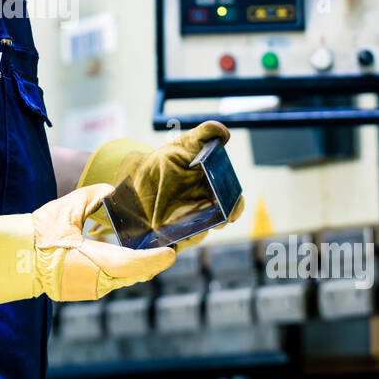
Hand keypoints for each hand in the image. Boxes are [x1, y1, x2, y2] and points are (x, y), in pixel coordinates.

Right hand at [0, 184, 177, 309]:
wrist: (14, 259)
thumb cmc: (39, 233)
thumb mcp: (68, 209)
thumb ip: (94, 197)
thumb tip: (113, 190)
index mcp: (94, 262)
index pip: (135, 263)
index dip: (156, 259)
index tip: (172, 252)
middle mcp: (96, 281)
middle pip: (135, 274)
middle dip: (153, 262)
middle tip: (168, 247)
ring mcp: (90, 289)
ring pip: (125, 280)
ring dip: (139, 267)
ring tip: (153, 251)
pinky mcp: (84, 291)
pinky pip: (113, 281)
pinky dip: (124, 270)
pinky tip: (129, 258)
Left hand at [82, 121, 244, 250]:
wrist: (143, 170)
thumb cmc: (171, 157)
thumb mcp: (187, 142)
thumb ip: (206, 134)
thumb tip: (223, 132)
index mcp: (214, 192)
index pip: (232, 204)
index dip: (235, 208)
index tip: (233, 211)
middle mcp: (204, 211)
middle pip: (214, 223)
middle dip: (214, 225)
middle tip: (211, 223)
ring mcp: (186, 224)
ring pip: (194, 236)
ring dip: (192, 236)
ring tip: (184, 233)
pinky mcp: (167, 233)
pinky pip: (172, 244)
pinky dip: (171, 246)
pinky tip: (166, 244)